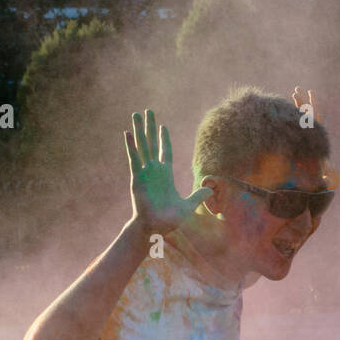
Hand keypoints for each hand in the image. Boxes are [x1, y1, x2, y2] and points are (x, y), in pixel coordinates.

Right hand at [125, 109, 211, 234]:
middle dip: (150, 127)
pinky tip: (128, 133)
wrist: (154, 228)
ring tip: (136, 114)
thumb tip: (211, 189)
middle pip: (152, 143)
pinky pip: (134, 159)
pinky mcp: (137, 178)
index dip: (164, 139)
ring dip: (139, 130)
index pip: (165, 152)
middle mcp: (154, 171)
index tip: (163, 126)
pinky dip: (131, 146)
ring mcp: (144, 173)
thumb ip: (198, 196)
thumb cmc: (168, 221)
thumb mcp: (188, 206)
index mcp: (165, 175)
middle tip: (147, 111)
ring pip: (142, 146)